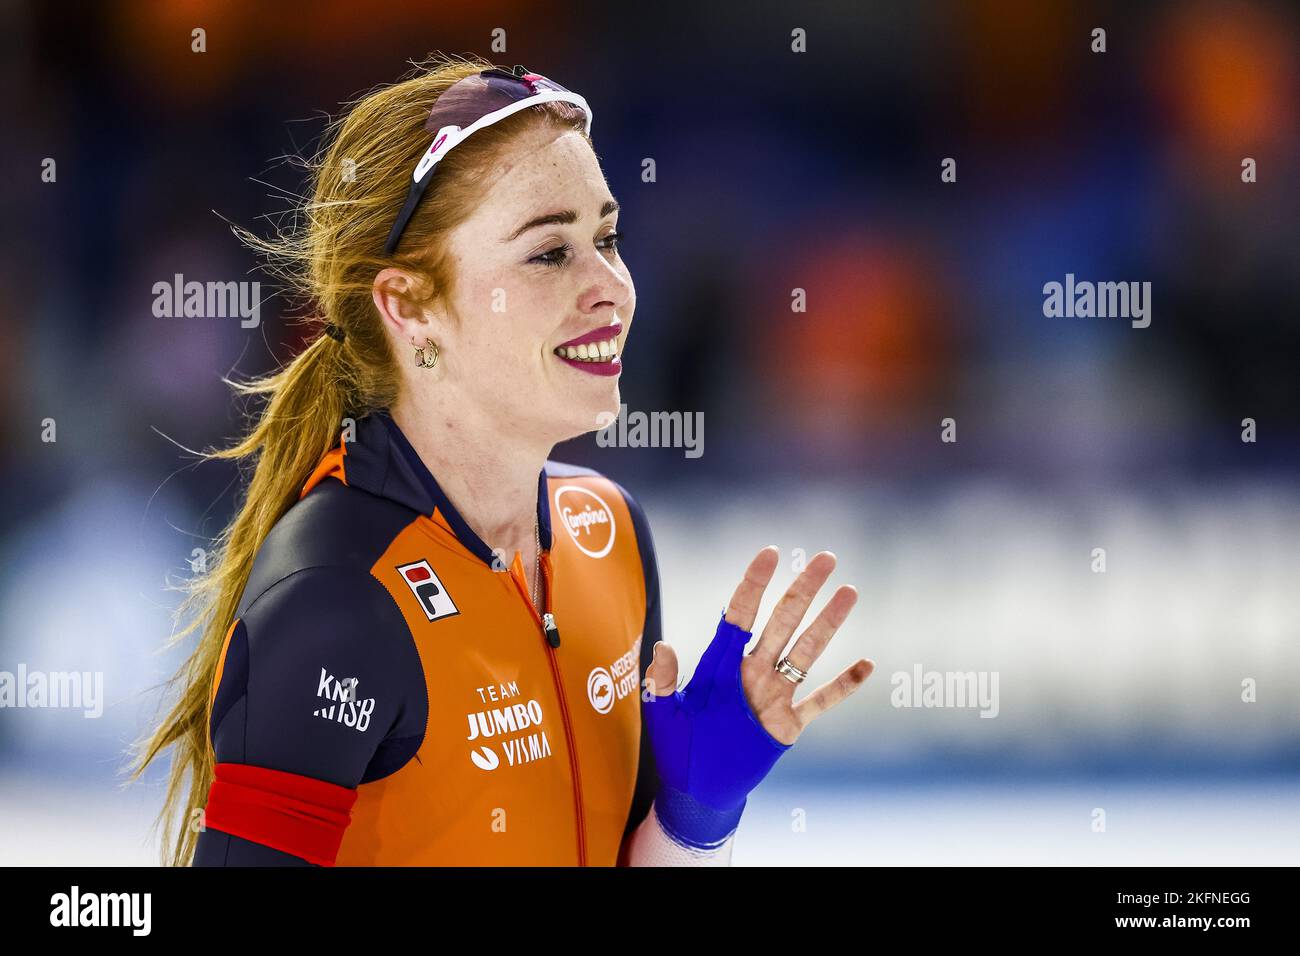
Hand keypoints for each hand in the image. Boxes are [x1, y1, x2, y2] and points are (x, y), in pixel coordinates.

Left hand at [646, 546, 872, 746]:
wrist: (697, 791)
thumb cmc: (677, 748)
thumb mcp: (664, 713)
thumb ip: (663, 681)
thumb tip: (663, 646)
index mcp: (722, 665)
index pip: (741, 615)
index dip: (754, 585)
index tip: (770, 554)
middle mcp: (752, 673)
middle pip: (783, 621)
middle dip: (804, 590)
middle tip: (826, 558)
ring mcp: (774, 696)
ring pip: (806, 651)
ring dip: (828, 623)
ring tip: (849, 592)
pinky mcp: (789, 724)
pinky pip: (821, 700)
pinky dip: (844, 685)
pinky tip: (866, 663)